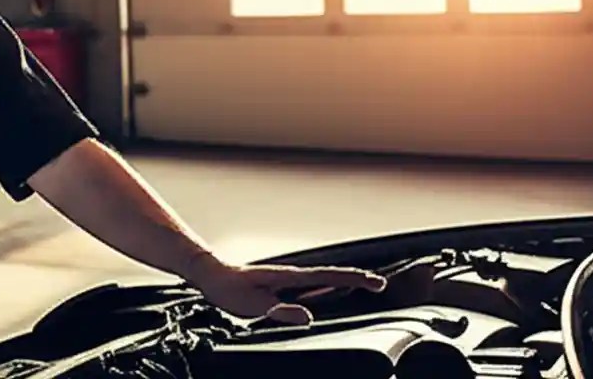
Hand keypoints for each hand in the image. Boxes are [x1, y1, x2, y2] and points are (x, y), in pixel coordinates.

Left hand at [185, 254, 386, 325]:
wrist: (212, 275)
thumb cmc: (229, 288)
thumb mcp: (253, 305)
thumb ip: (280, 311)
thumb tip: (308, 317)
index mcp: (289, 277)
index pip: (327, 276)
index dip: (352, 279)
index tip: (374, 282)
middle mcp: (292, 277)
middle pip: (330, 276)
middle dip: (355, 279)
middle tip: (380, 284)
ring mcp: (288, 281)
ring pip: (322, 281)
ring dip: (344, 282)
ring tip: (365, 286)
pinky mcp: (282, 287)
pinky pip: (311, 287)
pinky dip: (328, 288)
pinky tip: (332, 293)